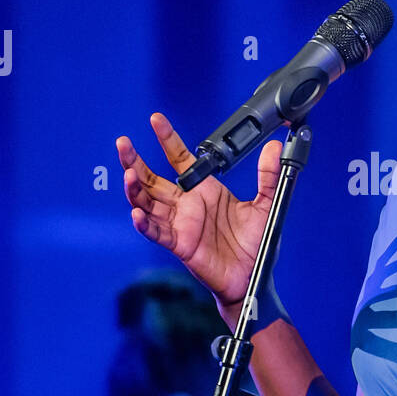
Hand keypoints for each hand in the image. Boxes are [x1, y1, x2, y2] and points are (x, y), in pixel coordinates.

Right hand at [116, 113, 281, 313]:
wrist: (254, 275)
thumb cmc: (255, 244)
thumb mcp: (265, 205)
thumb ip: (267, 177)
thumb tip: (273, 149)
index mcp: (204, 190)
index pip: (179, 158)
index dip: (167, 138)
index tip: (156, 119)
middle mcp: (187, 204)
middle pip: (152, 179)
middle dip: (135, 161)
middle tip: (123, 143)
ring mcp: (180, 224)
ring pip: (148, 203)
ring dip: (135, 190)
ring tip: (128, 175)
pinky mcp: (180, 245)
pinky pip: (157, 232)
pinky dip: (145, 224)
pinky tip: (136, 213)